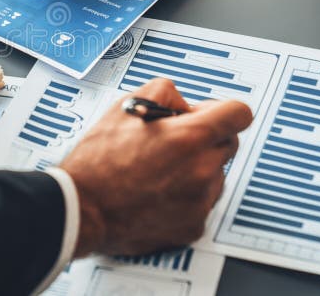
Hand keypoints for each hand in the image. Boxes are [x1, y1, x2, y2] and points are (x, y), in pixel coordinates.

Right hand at [60, 79, 252, 257]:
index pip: (239, 114)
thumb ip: (166, 92)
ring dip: (195, 168)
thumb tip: (185, 104)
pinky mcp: (193, 226)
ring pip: (214, 175)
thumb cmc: (97, 162)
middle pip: (228, 144)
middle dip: (204, 138)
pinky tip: (156, 192)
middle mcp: (203, 170)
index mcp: (190, 138)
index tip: (204, 116)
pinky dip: (185, 196)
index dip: (220, 110)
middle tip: (170, 141)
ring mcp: (200, 201)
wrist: (81, 208)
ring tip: (157, 170)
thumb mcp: (126, 105)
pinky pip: (201, 203)